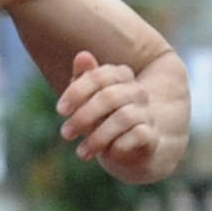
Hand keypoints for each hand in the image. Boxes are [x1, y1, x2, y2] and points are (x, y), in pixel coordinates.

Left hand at [55, 50, 172, 183]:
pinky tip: (107, 155)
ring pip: (124, 118)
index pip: (100, 76)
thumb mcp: (87, 101)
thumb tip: (82, 55)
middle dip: (84, 117)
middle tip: (65, 134)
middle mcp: (137, 92)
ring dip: (98, 137)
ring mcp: (147, 112)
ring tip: (81, 153)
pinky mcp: (151, 135)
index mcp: (121, 77)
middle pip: (110, 97)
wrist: (130, 148)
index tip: (60, 110)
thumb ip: (83, 80)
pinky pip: (138, 135)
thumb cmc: (103, 119)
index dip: (78, 91)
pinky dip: (119, 145)